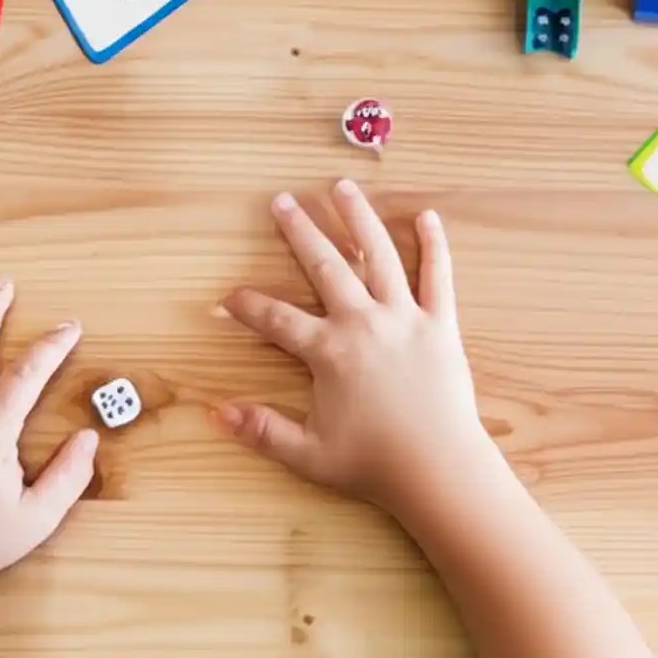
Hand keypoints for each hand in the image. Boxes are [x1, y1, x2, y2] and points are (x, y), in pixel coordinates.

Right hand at [214, 180, 499, 512]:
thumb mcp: (308, 454)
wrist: (439, 470)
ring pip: (378, 255)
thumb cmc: (374, 464)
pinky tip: (427, 216)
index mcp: (329, 352)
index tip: (226, 298)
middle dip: (300, 231)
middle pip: (324, 265)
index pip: (276, 319)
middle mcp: (363, 323)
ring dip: (358, 218)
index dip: (246, 307)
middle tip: (282, 201)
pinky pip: (438, 276)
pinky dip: (434, 245)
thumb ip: (262, 430)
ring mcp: (404, 318)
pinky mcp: (440, 325)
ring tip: (342, 187)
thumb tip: (217, 415)